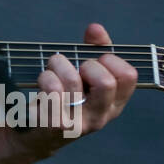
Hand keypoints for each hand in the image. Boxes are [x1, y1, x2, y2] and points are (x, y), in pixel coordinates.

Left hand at [9, 23, 137, 161]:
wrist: (34, 134)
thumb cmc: (62, 98)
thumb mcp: (83, 75)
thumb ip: (94, 50)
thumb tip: (95, 29)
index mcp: (113, 103)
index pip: (129, 76)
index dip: (110, 59)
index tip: (94, 60)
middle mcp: (100, 116)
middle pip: (106, 81)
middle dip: (86, 64)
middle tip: (75, 69)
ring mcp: (79, 124)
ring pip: (72, 81)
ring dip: (57, 65)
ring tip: (51, 70)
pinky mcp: (55, 125)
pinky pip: (52, 91)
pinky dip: (45, 77)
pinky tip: (42, 83)